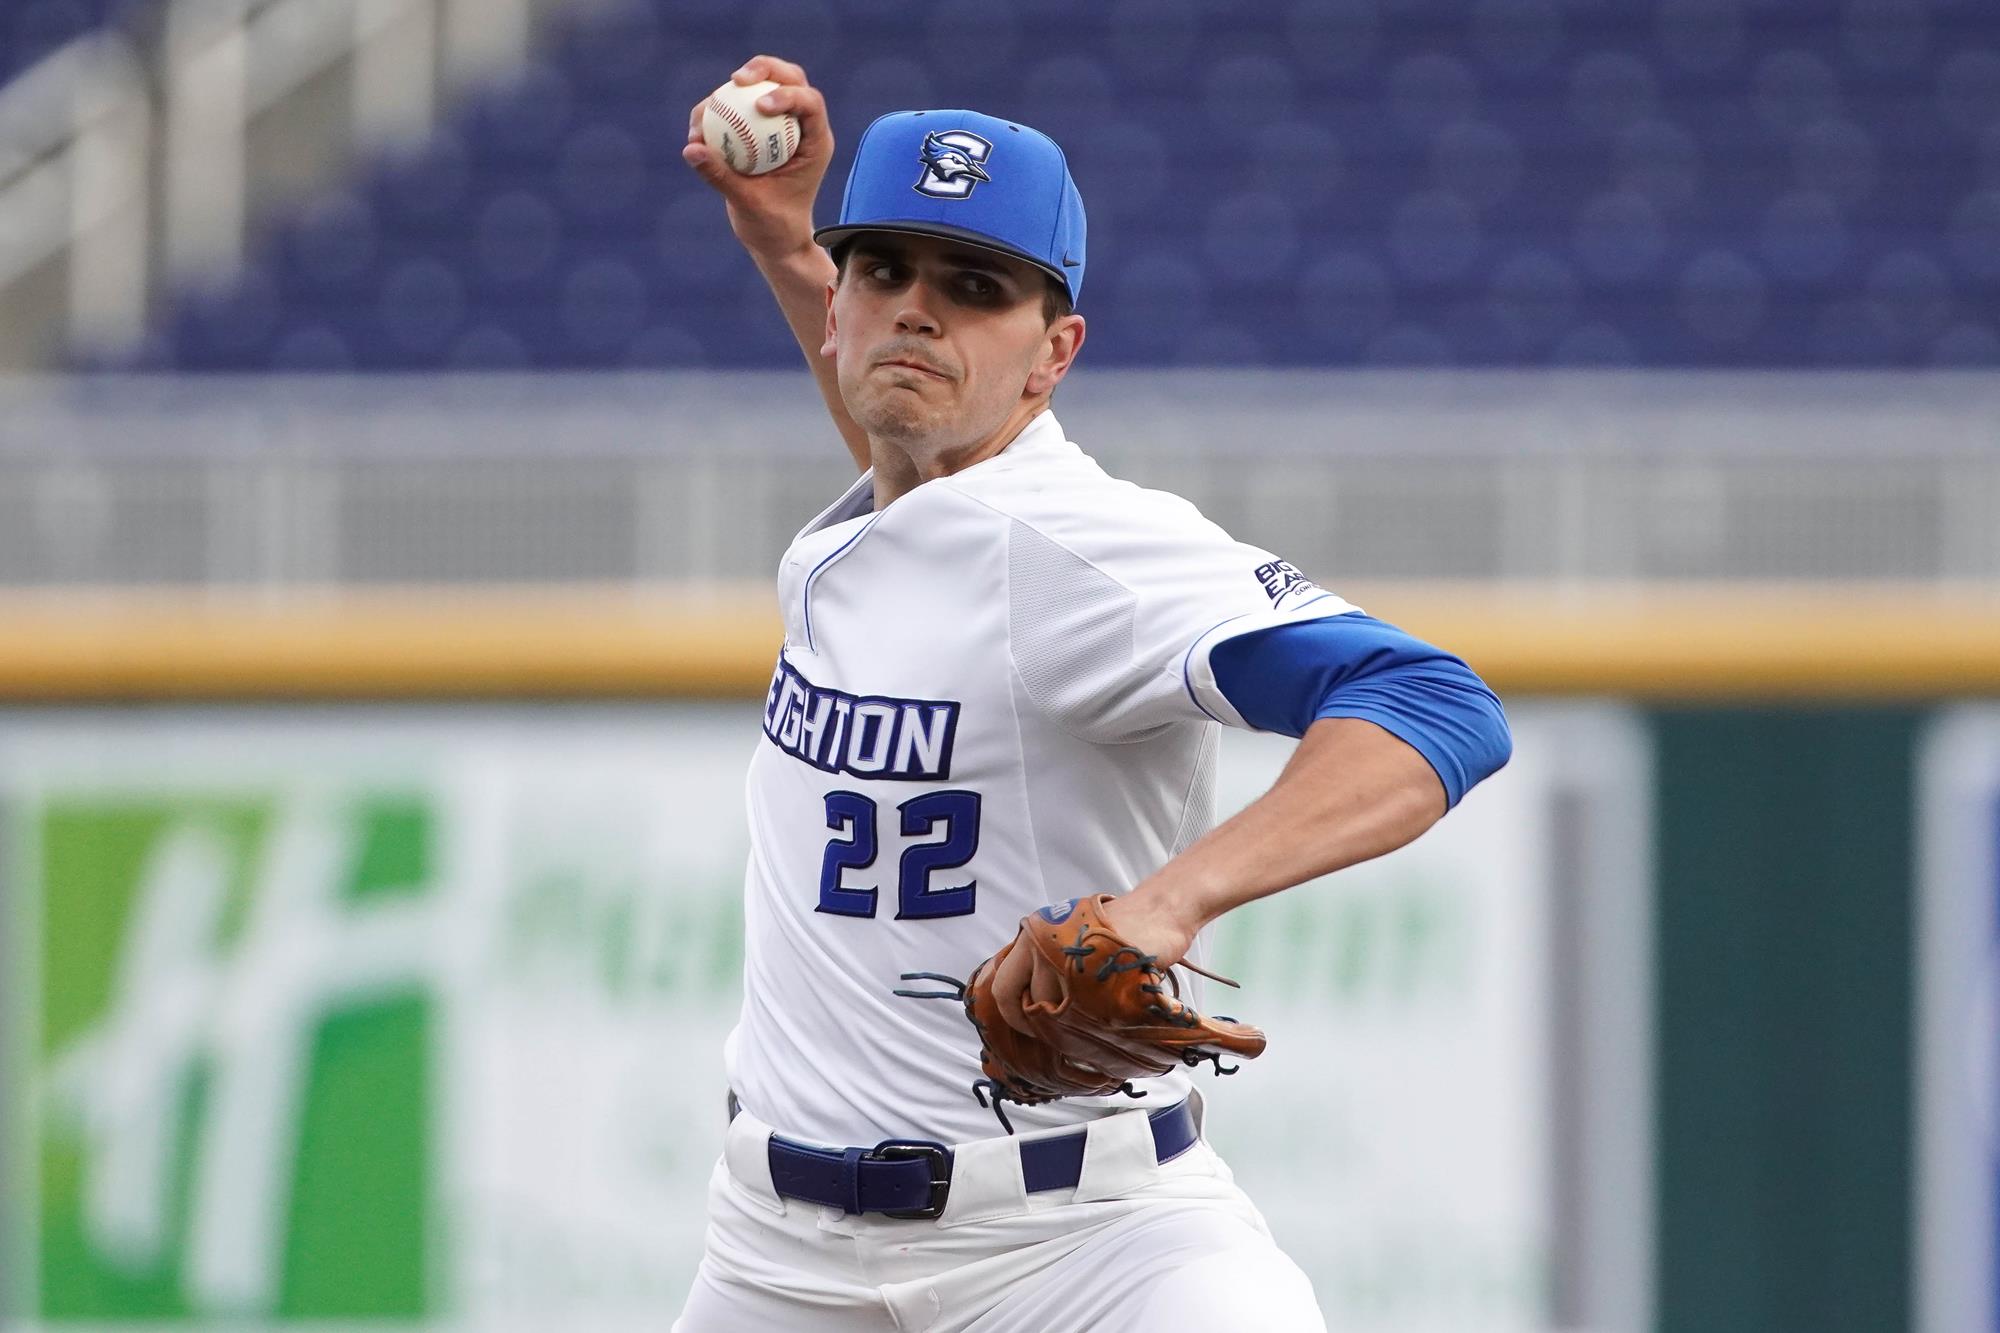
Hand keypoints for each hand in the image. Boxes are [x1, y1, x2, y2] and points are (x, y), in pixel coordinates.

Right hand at [682, 54, 834, 261]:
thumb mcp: (747, 204)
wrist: (775, 240)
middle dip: (764, 68)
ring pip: (763, 86)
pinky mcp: (759, 131)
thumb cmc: (772, 227)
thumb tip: (691, 148)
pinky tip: (696, 127)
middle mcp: (802, 128)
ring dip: (733, 89)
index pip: (811, 104)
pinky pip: (739, 108)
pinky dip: (717, 111)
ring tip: (703, 112)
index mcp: (815, 143)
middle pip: (789, 78)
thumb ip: (721, 176)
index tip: (760, 105)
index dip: (787, 94)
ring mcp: (781, 126)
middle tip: (736, 79)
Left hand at [985, 891, 1202, 1039]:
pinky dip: (1098, 1020)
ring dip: (1076, 1021)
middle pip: (1034, 1005)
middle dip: (1049, 1023)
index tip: (1030, 1026)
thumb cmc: (1110, 927)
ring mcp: (1074, 959)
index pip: (1003, 989)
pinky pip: (1091, 1012)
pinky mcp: (1102, 971)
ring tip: (1095, 1014)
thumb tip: (1031, 1007)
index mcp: (1032, 938)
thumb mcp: (1065, 936)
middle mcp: (1045, 946)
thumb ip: (1042, 965)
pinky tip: (1108, 1013)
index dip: (1014, 1016)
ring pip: (1061, 1011)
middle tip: (1066, 1028)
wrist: (1155, 912)